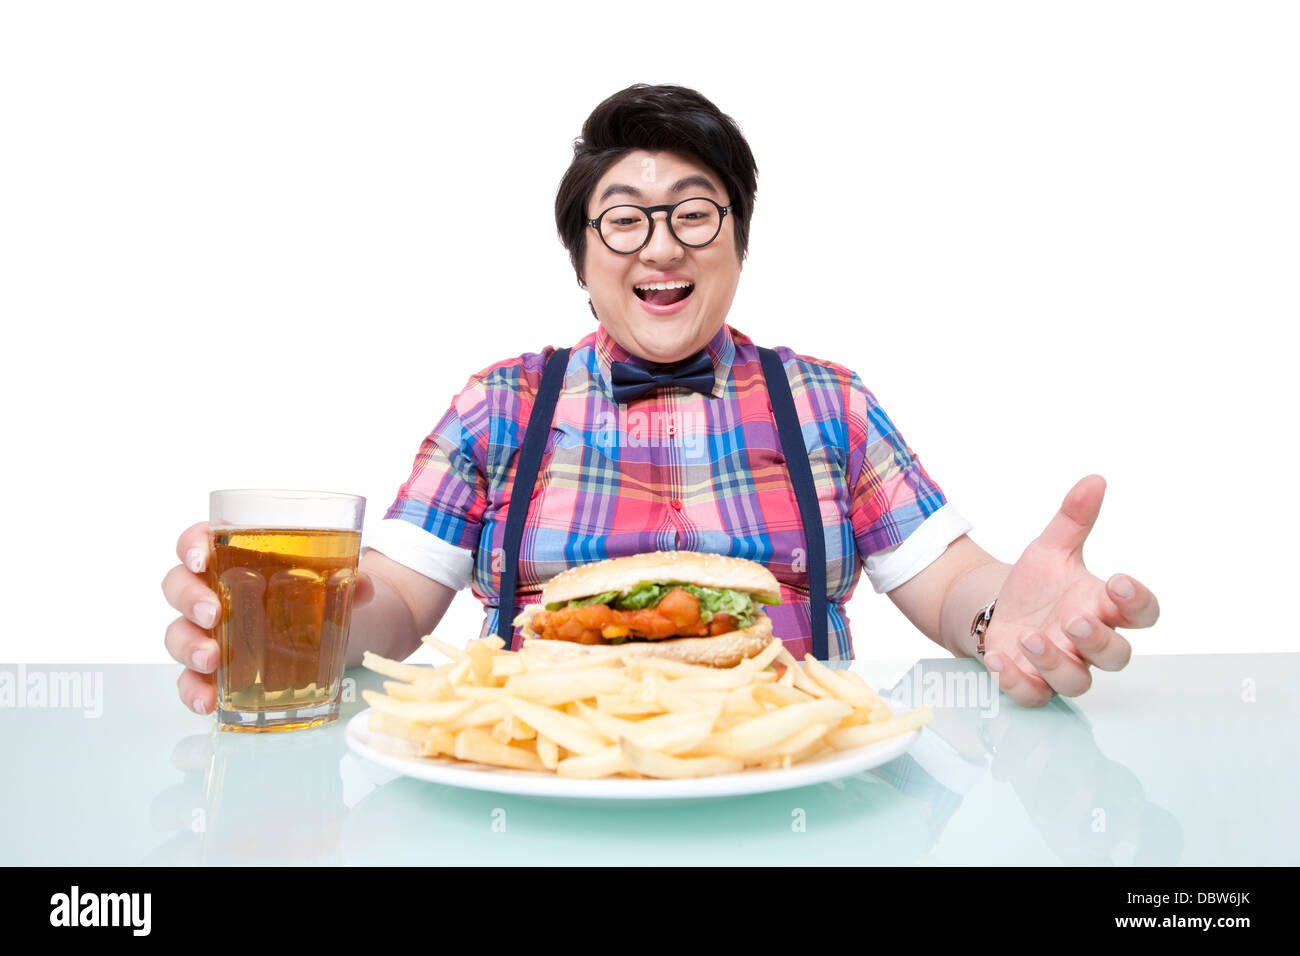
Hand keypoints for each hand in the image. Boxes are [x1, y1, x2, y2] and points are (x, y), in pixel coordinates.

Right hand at [161, 521, 373, 714]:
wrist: (342, 629)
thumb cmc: (322, 591)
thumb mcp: (339, 581)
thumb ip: (350, 580)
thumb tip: (362, 586)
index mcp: (236, 557)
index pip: (197, 541)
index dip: (190, 544)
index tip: (201, 557)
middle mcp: (214, 591)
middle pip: (178, 587)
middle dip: (188, 600)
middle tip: (212, 613)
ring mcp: (212, 632)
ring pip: (178, 633)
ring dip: (188, 647)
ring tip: (211, 661)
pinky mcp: (218, 669)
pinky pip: (192, 678)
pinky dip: (192, 690)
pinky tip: (207, 702)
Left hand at [981, 475, 1158, 706]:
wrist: (995, 610)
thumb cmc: (1036, 585)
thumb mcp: (1051, 548)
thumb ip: (1073, 518)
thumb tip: (1094, 479)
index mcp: (1102, 608)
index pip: (1141, 614)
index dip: (1138, 602)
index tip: (1120, 581)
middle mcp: (1087, 643)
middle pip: (1116, 656)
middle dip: (1100, 641)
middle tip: (1077, 620)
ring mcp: (1060, 667)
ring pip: (1077, 682)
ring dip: (1057, 663)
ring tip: (1031, 637)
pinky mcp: (1030, 683)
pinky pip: (1032, 695)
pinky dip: (1016, 682)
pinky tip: (997, 659)